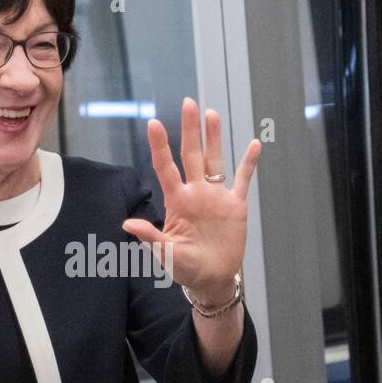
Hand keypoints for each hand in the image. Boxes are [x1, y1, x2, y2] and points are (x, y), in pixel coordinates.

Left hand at [122, 97, 261, 301]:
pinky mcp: (235, 206)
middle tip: (188, 103)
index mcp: (177, 201)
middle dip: (190, 130)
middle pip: (192, 155)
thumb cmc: (185, 268)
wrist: (212, 279)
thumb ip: (150, 238)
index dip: (160, 146)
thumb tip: (127, 225)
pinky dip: (248, 164)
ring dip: (214, 138)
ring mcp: (216, 197)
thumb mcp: (166, 255)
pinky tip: (254, 145)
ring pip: (215, 160)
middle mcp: (196, 193)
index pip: (166, 168)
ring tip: (211, 114)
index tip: (153, 123)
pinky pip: (243, 180)